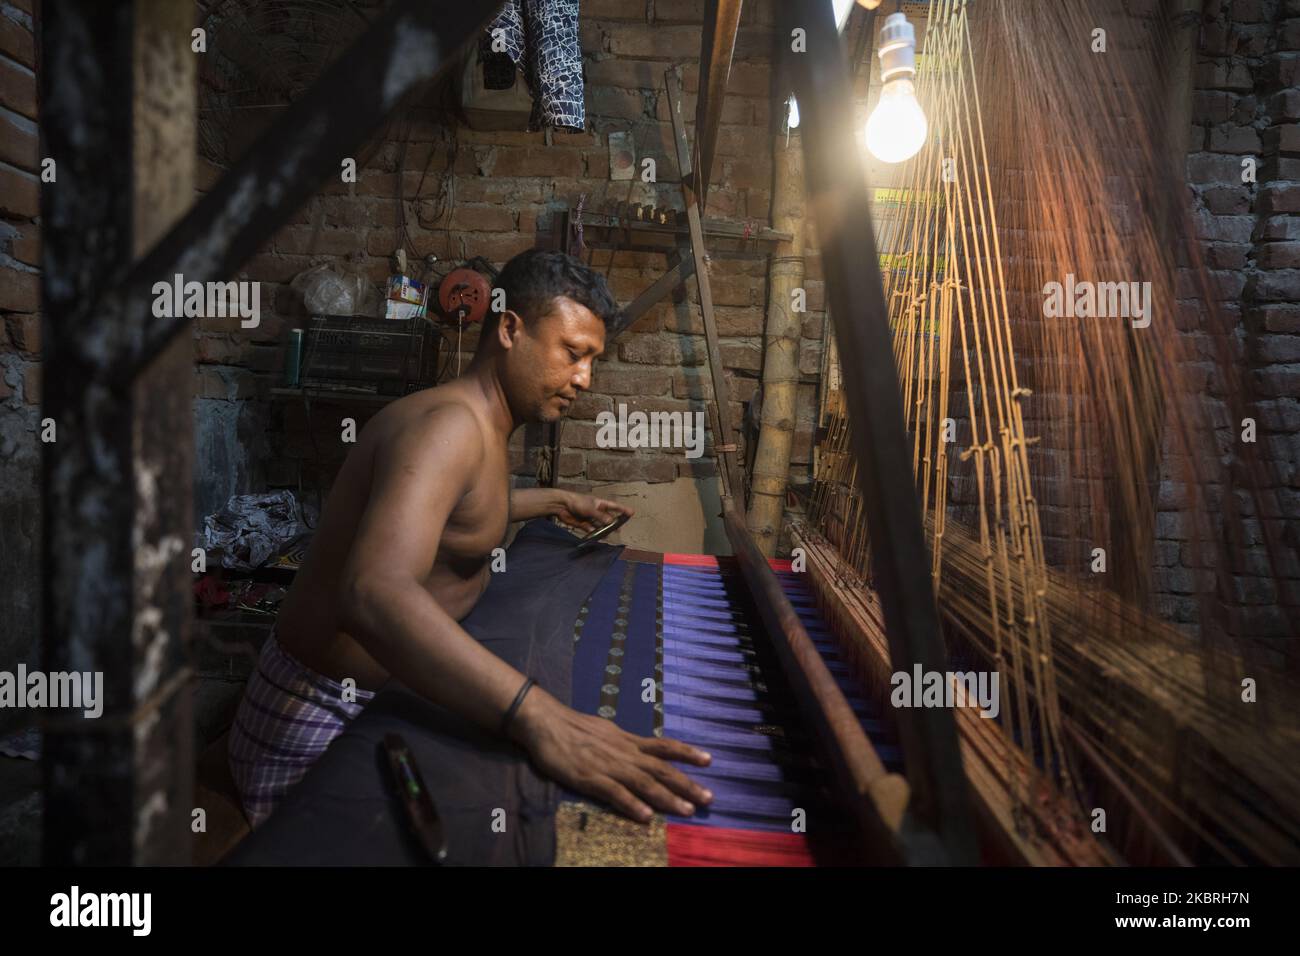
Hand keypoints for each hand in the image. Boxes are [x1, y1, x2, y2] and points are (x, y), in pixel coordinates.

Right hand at [510, 688, 712, 822]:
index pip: (664, 746)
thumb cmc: (572, 726)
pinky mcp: (590, 778)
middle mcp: (624, 753)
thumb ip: (623, 743)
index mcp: (628, 741)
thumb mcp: (606, 730)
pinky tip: (646, 816)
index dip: (687, 753)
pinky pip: (614, 793)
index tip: (709, 760)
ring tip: (688, 810)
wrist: (545, 722)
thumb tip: (638, 749)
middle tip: (709, 798)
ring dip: (668, 798)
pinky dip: (631, 804)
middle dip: (687, 784)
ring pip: (644, 783)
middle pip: (662, 769)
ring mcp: (608, 766)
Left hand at [554, 490, 633, 533]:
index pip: (614, 507)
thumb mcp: (590, 509)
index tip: (632, 513)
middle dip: (613, 523)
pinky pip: (591, 530)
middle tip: (619, 529)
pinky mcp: (583, 524)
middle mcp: (596, 511)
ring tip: (608, 535)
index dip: (623, 510)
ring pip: (600, 525)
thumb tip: (611, 523)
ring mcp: (590, 518)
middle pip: (608, 518)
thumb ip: (601, 516)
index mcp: (600, 503)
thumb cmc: (577, 502)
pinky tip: (597, 537)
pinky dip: (594, 534)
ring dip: (604, 530)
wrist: (561, 505)